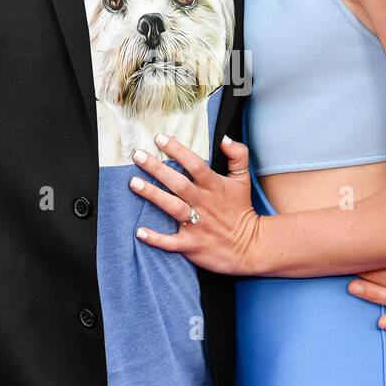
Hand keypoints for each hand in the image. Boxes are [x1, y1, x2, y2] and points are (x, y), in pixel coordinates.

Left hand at [129, 132, 259, 275]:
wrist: (251, 246)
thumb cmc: (242, 210)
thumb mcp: (243, 180)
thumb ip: (238, 156)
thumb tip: (225, 139)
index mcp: (214, 186)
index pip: (195, 164)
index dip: (178, 150)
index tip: (160, 138)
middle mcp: (203, 203)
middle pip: (178, 183)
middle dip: (157, 169)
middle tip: (137, 156)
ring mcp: (197, 225)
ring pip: (172, 207)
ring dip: (152, 195)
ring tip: (134, 183)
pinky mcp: (192, 245)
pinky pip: (171, 242)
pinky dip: (155, 238)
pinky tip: (139, 232)